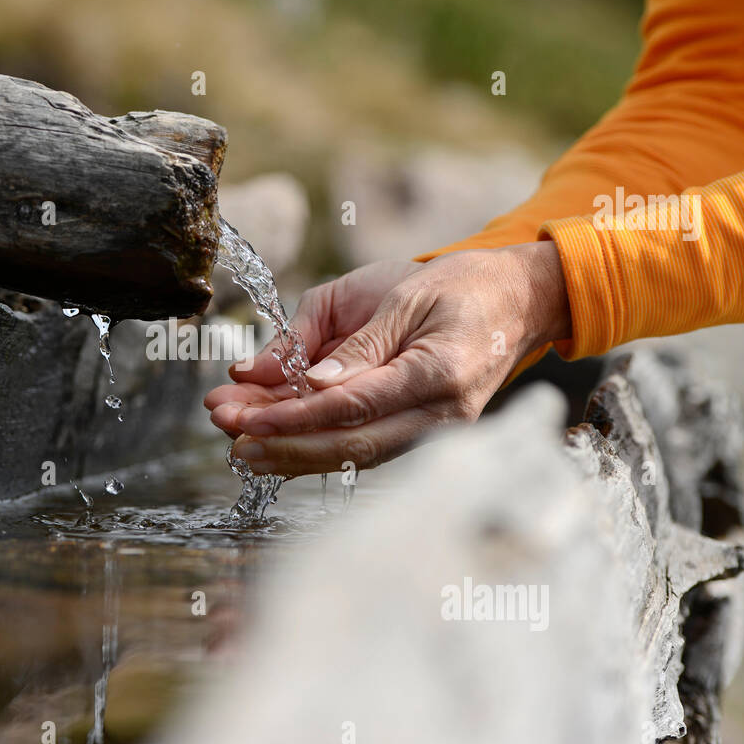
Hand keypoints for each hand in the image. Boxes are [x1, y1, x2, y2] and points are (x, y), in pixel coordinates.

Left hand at [204, 242, 570, 476]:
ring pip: (352, 456)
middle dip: (283, 445)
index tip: (249, 417)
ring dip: (290, 451)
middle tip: (228, 437)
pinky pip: (361, 449)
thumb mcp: (402, 295)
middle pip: (351, 446)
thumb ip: (355, 341)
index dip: (297, 416)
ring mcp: (433, 433)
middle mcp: (440, 416)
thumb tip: (306, 380)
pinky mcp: (419, 435)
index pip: (356, 407)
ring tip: (235, 439)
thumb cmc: (456, 288)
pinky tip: (271, 441)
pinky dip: (313, 446)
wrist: (514, 302)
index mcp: (440, 374)